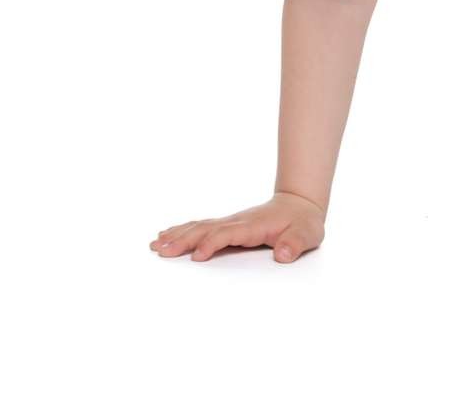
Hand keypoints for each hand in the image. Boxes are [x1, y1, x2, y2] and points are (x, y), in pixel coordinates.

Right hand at [149, 191, 325, 262]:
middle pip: (206, 229)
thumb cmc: (303, 222)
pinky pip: (202, 226)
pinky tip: (166, 235)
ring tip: (154, 244)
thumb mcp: (307, 234)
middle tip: (159, 250)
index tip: (196, 256)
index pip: (228, 233)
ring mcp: (231, 222)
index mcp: (254, 225)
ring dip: (177, 235)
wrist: (300, 203)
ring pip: (200, 226)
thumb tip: (284, 254)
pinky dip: (183, 230)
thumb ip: (295, 243)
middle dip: (183, 240)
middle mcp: (238, 221)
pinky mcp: (227, 225)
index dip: (212, 244)